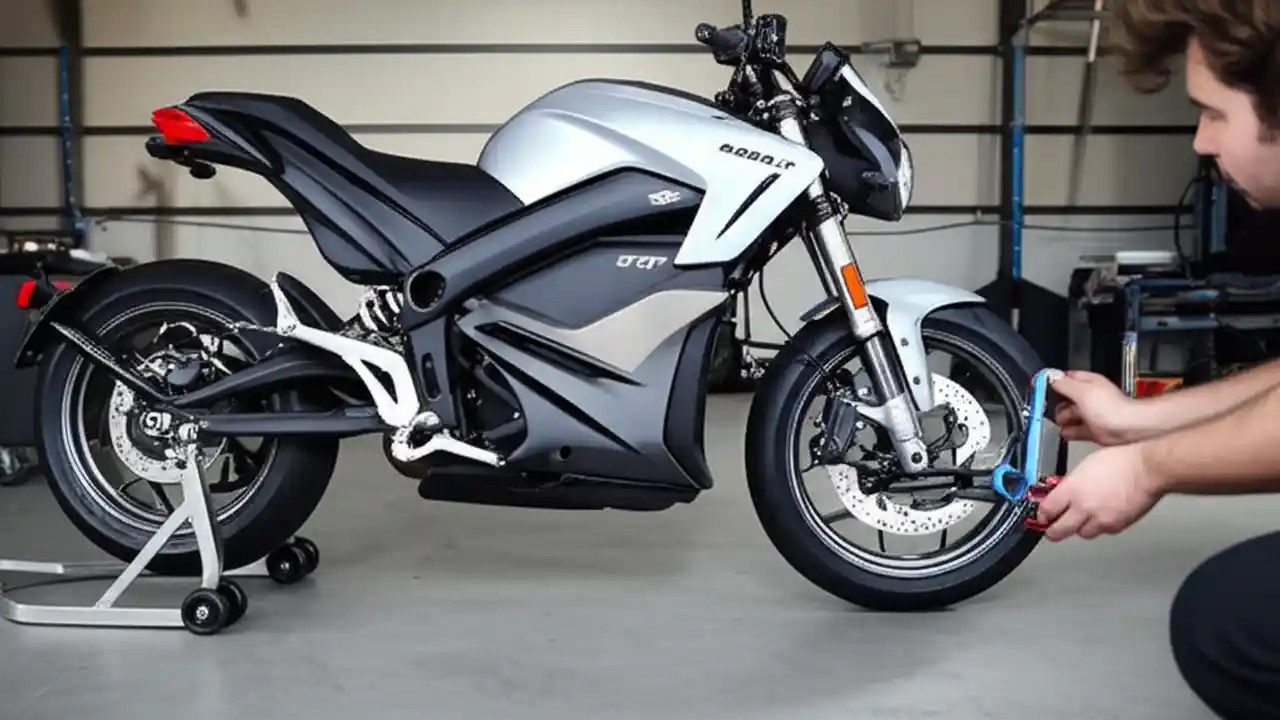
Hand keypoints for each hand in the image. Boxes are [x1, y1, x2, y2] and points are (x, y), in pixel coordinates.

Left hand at [1034, 444, 1165, 540]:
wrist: (1147, 469)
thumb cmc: (1120, 461)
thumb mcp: (1085, 467)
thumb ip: (1071, 484)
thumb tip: (1062, 493)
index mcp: (1072, 489)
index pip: (1047, 510)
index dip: (1042, 515)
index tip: (1042, 516)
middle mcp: (1083, 507)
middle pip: (1058, 531)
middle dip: (1053, 530)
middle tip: (1052, 528)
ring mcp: (1100, 519)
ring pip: (1081, 534)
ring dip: (1079, 528)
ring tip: (1083, 517)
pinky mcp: (1116, 526)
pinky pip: (1102, 532)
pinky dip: (1099, 526)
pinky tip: (1102, 515)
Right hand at [1051, 370, 1145, 445]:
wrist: (1129, 430)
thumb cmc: (1111, 409)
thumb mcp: (1082, 392)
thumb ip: (1064, 384)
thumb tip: (1050, 377)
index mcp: (1088, 383)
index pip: (1066, 378)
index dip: (1054, 382)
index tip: (1041, 388)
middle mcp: (1090, 397)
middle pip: (1066, 399)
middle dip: (1058, 405)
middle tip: (1051, 410)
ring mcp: (1092, 414)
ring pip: (1071, 415)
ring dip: (1063, 420)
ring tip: (1059, 423)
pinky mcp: (1094, 430)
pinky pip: (1077, 430)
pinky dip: (1070, 432)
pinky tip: (1065, 433)